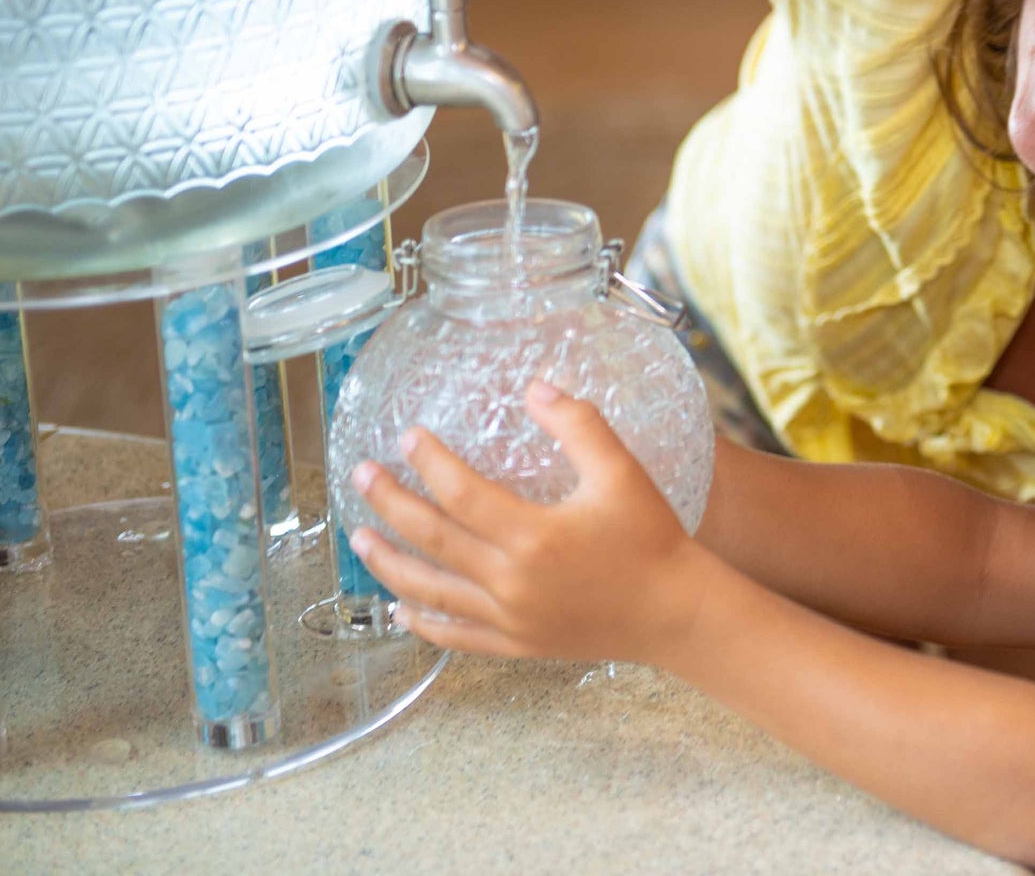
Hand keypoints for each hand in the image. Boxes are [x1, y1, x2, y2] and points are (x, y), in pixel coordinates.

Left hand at [348, 382, 711, 663]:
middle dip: (390, 504)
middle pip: (433, 539)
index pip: (461, 494)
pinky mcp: (517, 644)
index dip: (429, 462)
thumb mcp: (622, 471)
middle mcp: (511, 581)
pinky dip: (423, 623)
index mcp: (533, 536)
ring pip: (431, 591)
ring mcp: (510, 619)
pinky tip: (399, 609)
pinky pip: (456, 636)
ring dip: (389, 564)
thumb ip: (578, 425)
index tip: (407, 436)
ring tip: (359, 539)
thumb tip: (535, 389)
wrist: (675, 613)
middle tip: (360, 476)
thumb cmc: (651, 538)